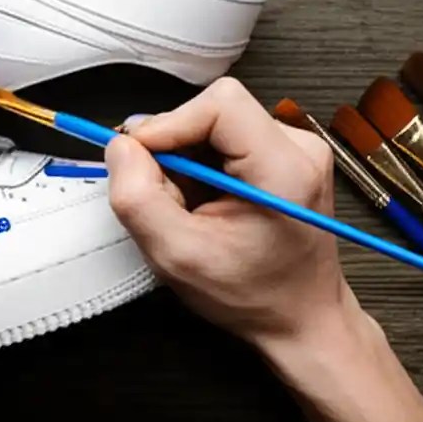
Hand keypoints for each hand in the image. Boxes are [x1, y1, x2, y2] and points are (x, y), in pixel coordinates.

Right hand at [104, 77, 361, 350]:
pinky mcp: (289, 154)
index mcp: (285, 169)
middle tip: (162, 193)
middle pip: (217, 109)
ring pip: (219, 122)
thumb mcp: (178, 257)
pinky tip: (206, 201)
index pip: (221, 104)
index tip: (138, 157)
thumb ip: (140, 198)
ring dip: (188, 156)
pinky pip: (231, 137)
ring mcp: (299, 147)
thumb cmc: (250, 295)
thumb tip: (121, 145)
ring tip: (188, 205)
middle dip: (175, 144)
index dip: (170, 123)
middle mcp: (300, 146)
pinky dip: (205, 163)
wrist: (302, 317)